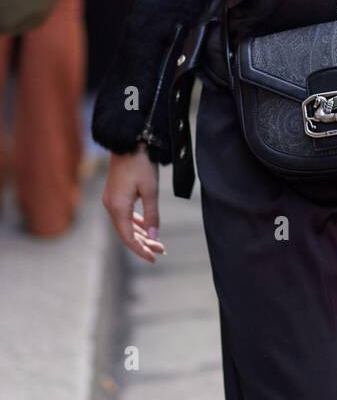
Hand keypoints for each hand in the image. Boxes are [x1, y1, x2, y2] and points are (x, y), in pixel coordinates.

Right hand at [102, 147, 165, 262]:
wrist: (128, 141)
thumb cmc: (141, 163)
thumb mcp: (151, 189)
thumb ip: (152, 214)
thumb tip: (154, 236)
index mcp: (117, 208)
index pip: (128, 238)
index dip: (141, 250)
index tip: (154, 258)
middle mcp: (111, 206)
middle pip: (126, 233)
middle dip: (144, 243)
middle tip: (162, 250)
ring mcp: (111, 200)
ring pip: (125, 224)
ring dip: (141, 234)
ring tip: (157, 242)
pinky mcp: (115, 194)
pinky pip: (124, 215)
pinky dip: (136, 223)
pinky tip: (146, 226)